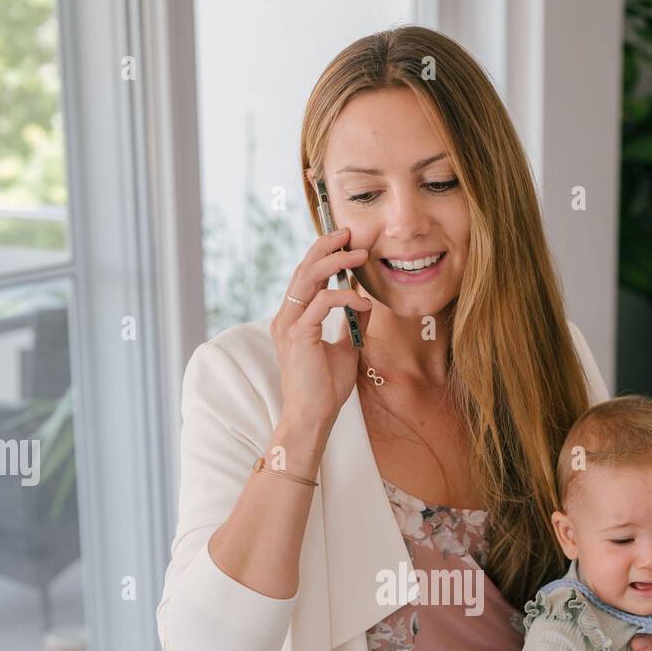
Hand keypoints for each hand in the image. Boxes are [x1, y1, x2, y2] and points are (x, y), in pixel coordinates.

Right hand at [269, 226, 372, 429]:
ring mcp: (289, 325)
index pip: (306, 276)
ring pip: (308, 277)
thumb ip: (352, 322)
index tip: (347, 242)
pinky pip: (322, 302)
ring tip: (359, 253)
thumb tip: (365, 300)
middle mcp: (286, 317)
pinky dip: (344, 297)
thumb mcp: (346, 348)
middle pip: (304, 268)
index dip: (324, 254)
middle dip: (327, 246)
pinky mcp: (299, 335)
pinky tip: (362, 301)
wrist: (313, 416)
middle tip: (350, 233)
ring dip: (335, 262)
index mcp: (294, 319)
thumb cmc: (325, 388)